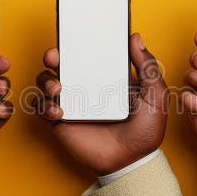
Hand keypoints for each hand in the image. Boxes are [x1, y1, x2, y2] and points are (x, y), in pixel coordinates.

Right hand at [34, 33, 168, 174]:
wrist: (132, 161)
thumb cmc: (145, 130)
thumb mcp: (155, 94)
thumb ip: (147, 66)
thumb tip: (135, 38)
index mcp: (106, 76)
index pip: (87, 53)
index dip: (77, 42)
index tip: (73, 35)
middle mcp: (86, 87)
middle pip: (60, 64)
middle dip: (52, 56)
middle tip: (54, 56)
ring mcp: (72, 103)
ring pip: (46, 82)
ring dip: (45, 80)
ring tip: (57, 88)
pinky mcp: (61, 122)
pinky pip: (41, 108)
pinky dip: (44, 106)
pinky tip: (59, 112)